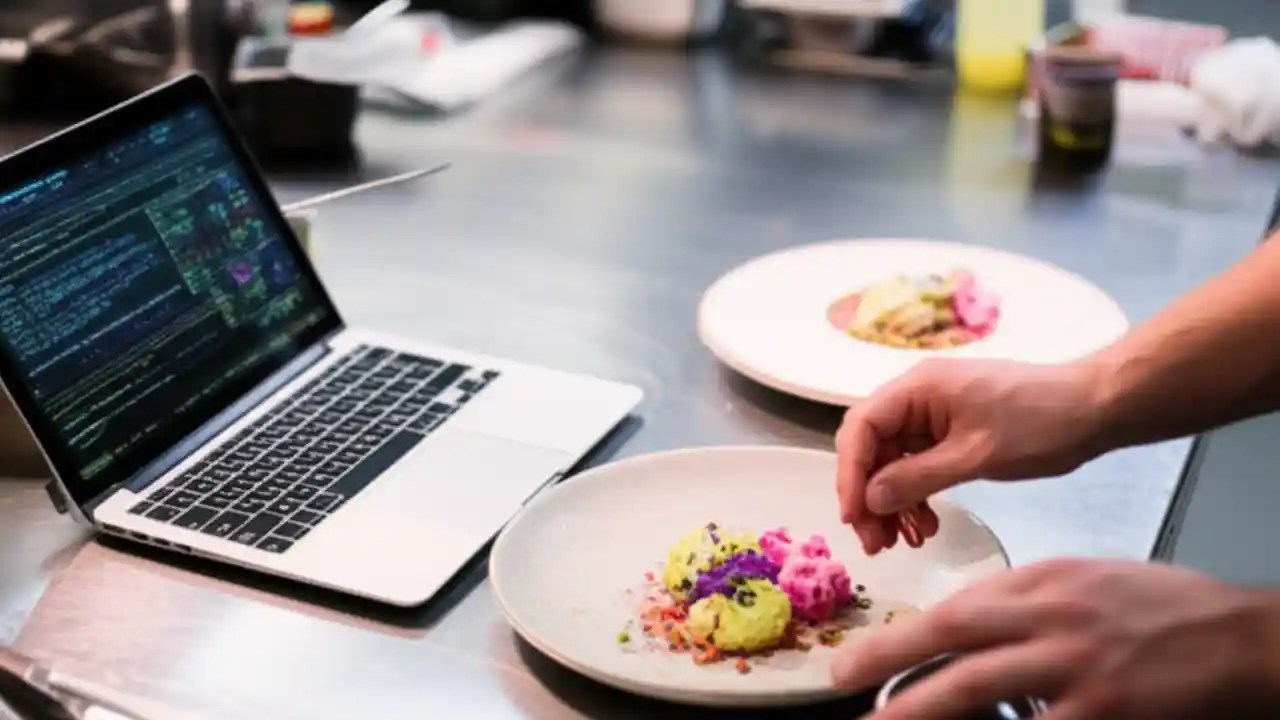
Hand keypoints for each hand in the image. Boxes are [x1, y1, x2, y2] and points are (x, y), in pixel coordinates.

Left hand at [832, 559, 1279, 718]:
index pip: (956, 606)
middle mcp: (1051, 618)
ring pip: (979, 687)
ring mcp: (1077, 667)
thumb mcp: (1084, 580)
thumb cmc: (1163, 607)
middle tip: (841, 680)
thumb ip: (1025, 599)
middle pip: (952, 637)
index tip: (861, 653)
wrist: (1239, 636)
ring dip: (921, 707)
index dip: (901, 631)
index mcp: (1043, 583)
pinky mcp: (1106, 710)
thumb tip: (968, 623)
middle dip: (886, 658)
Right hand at [835, 358, 1106, 554]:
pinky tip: (927, 525)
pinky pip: (918, 463)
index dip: (850, 475)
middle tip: (875, 544)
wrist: (1096, 407)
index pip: (861, 428)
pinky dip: (917, 494)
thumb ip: (917, 478)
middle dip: (869, 496)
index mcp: (916, 388)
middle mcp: (916, 395)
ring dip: (893, 501)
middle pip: (872, 446)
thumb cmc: (1039, 424)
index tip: (854, 518)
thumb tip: (870, 500)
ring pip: (893, 460)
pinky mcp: (951, 429)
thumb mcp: (975, 456)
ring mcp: (933, 412)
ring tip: (903, 543)